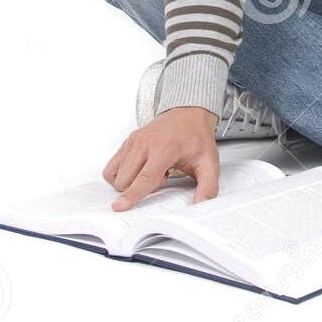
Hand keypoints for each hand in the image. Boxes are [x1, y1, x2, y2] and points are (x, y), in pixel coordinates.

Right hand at [102, 106, 220, 210]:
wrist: (188, 114)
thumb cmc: (196, 138)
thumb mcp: (209, 163)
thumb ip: (208, 186)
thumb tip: (201, 204)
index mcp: (164, 148)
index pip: (145, 177)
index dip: (132, 195)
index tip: (120, 206)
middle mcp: (145, 143)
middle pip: (126, 180)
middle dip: (139, 188)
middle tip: (162, 176)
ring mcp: (133, 141)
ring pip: (116, 175)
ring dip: (131, 181)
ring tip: (152, 171)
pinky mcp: (127, 142)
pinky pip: (112, 167)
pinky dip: (121, 175)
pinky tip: (140, 169)